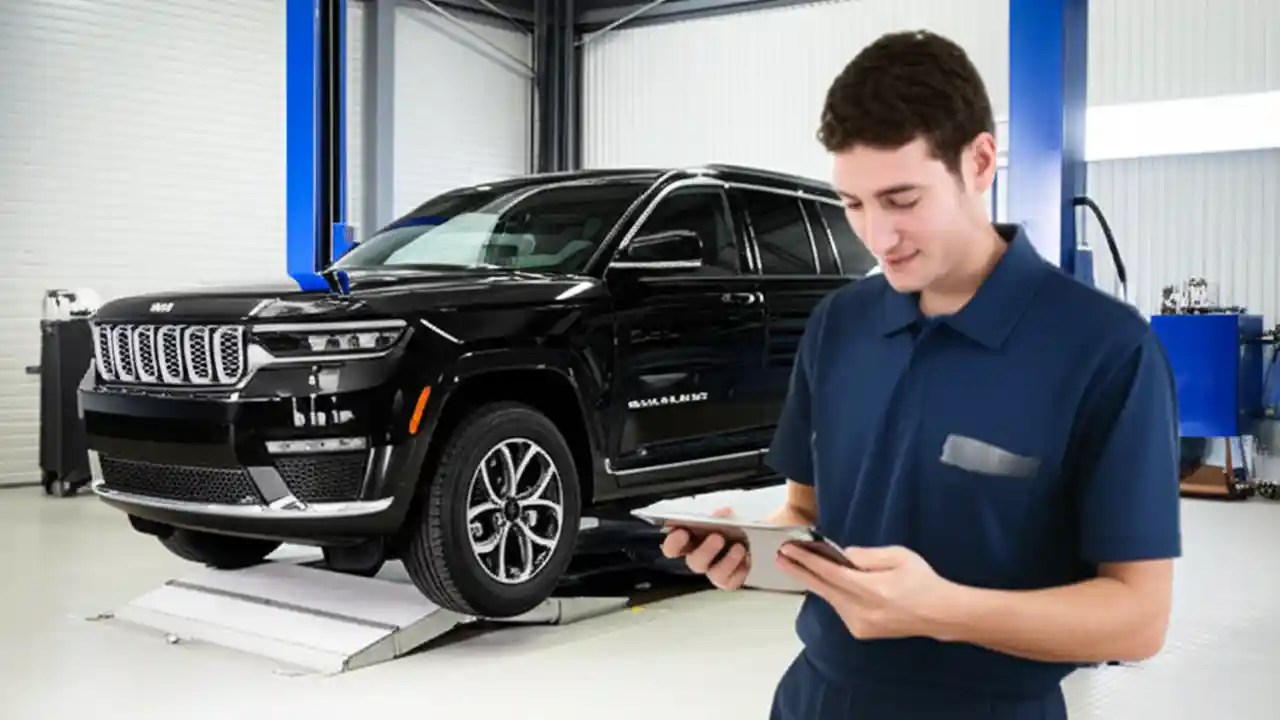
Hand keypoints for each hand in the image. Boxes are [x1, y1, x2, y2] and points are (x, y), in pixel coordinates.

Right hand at [659, 507, 750, 589]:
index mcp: (692, 539)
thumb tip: (723, 513)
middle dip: (705, 551)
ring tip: (739, 548)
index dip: (674, 542)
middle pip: (695, 562)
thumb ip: (722, 514)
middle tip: (718, 538)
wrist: (755, 537)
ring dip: (726, 562)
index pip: (673, 546)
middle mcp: (700, 557)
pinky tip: (748, 559)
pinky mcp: (730, 580)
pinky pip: (732, 582)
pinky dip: (740, 571)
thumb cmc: (734, 524)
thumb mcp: (728, 515)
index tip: (682, 532)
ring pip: (714, 574)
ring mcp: (715, 570)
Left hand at [775, 543, 955, 640]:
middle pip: (822, 587)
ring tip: (798, 565)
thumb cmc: (922, 581)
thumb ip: (865, 555)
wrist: (939, 614)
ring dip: (816, 581)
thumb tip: (842, 556)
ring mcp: (859, 624)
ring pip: (830, 598)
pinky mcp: (860, 631)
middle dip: (799, 570)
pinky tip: (828, 582)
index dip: (806, 560)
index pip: (829, 572)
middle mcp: (861, 610)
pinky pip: (840, 607)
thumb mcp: (898, 555)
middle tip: (780, 558)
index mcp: (871, 590)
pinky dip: (833, 594)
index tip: (789, 550)